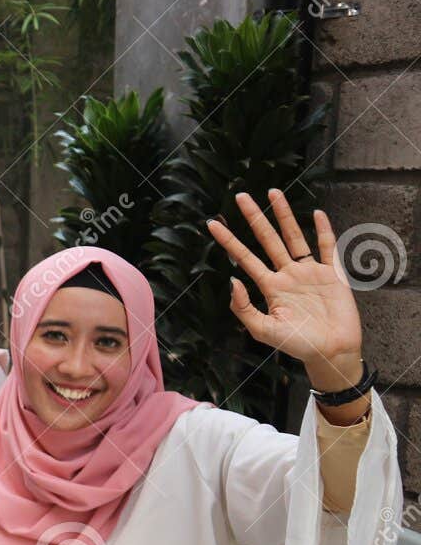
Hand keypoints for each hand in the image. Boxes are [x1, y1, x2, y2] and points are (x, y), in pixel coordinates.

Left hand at [207, 190, 364, 386]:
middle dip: (254, 217)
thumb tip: (231, 281)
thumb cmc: (297, 344)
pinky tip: (316, 214)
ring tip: (274, 192)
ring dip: (284, 214)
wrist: (330, 352)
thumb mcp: (263, 330)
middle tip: (240, 195)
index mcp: (269, 286)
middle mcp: (287, 274)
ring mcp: (309, 272)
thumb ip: (244, 308)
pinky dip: (323, 230)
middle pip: (267, 239)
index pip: (244, 257)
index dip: (229, 240)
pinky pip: (327, 247)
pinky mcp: (332, 274)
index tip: (212, 223)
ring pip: (294, 236)